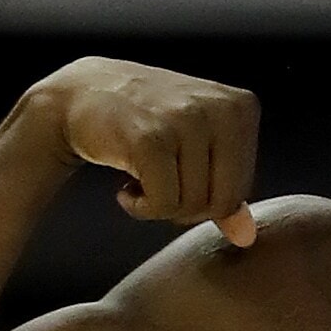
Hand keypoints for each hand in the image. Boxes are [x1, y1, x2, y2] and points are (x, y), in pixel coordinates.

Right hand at [38, 58, 259, 247]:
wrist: (85, 94)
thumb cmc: (148, 122)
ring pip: (192, 207)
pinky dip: (140, 208)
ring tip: (141, 176)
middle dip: (187, 208)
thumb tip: (245, 237)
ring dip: (159, 206)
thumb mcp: (197, 149)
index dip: (206, 198)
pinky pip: (163, 205)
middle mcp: (220, 107)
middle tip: (160, 182)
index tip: (180, 173)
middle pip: (221, 204)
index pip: (241, 191)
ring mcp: (185, 119)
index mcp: (242, 107)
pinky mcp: (152, 138)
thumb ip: (226, 190)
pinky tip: (126, 186)